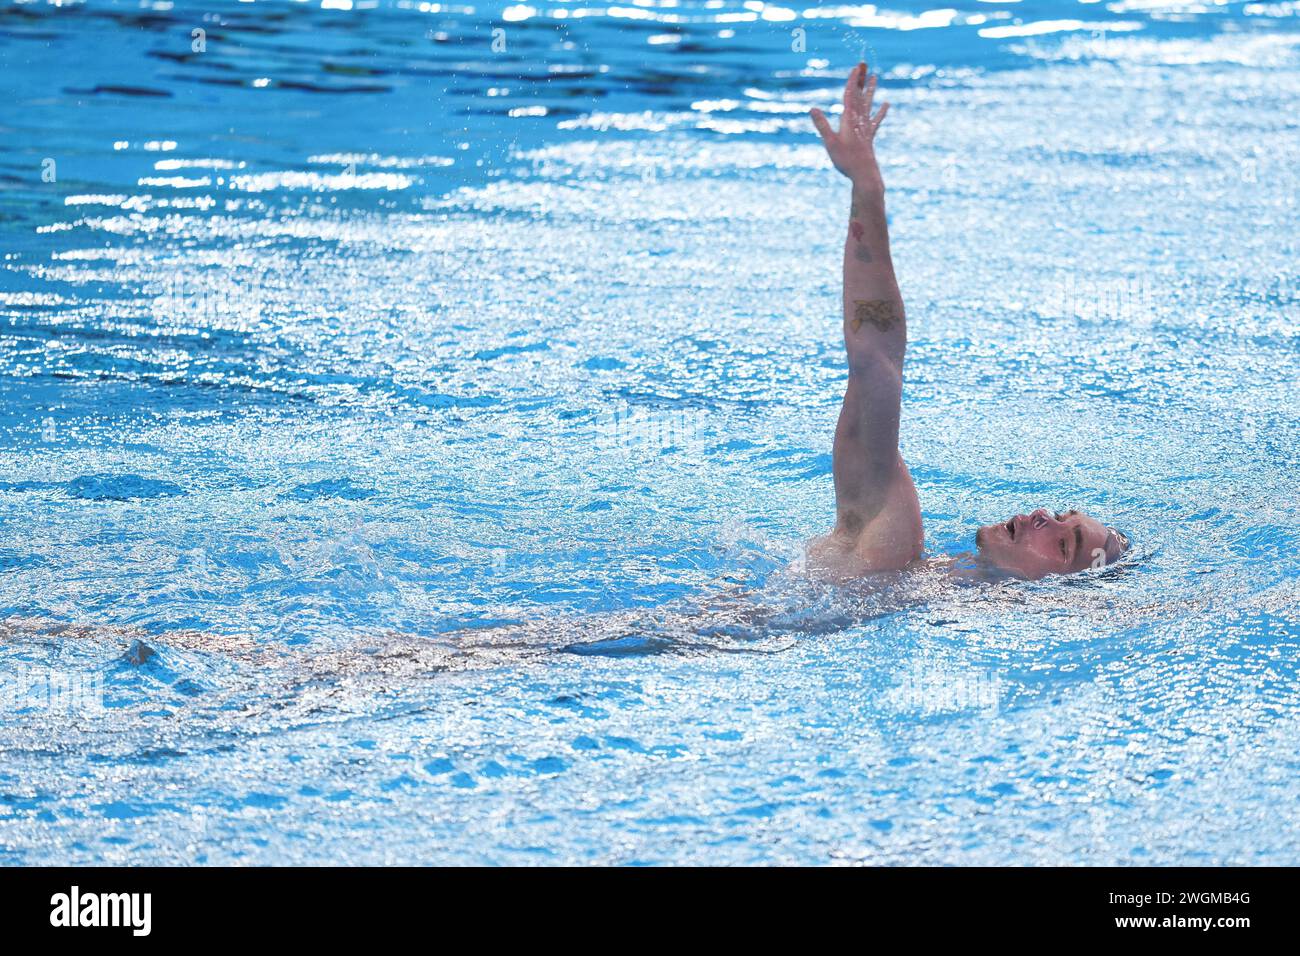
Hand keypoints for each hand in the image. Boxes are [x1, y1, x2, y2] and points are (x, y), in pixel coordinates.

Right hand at [810, 62, 889, 188]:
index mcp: (848, 119)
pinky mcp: (869, 136)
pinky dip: (881, 111)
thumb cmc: (846, 160)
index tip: (856, 67)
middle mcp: (858, 120)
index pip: (850, 95)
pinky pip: (875, 120)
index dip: (852, 81)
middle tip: (864, 64)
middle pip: (859, 95)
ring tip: (875, 77)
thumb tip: (812, 109)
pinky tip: (886, 104)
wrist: (864, 174)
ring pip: (868, 104)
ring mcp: (865, 127)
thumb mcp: (830, 143)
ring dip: (870, 90)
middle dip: (860, 80)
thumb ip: (822, 125)